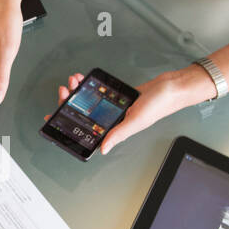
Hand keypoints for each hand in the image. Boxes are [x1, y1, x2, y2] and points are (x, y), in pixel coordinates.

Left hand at [47, 70, 203, 156]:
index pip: (87, 130)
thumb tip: (103, 149)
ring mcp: (116, 107)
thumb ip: (118, 134)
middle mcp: (114, 119)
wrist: (174, 86)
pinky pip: (101, 91)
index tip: (54, 116)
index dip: (69, 123)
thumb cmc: (161, 105)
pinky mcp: (120, 96)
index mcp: (116, 129)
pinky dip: (91, 85)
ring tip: (74, 81)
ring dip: (80, 91)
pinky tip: (85, 79)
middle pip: (85, 113)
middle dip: (71, 101)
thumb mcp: (136, 121)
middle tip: (65, 91)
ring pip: (91, 101)